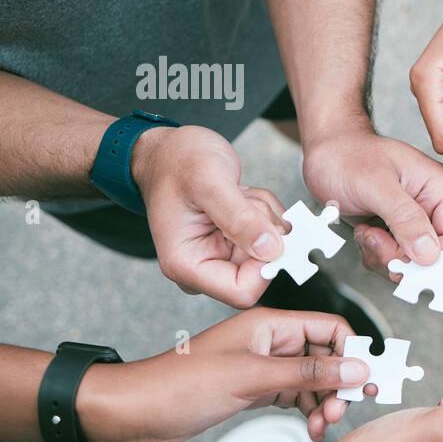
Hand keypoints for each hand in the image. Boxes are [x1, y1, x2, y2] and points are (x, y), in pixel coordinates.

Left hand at [77, 308, 368, 441]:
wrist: (132, 413)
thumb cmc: (180, 386)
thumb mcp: (251, 378)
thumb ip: (308, 372)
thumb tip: (358, 368)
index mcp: (269, 325)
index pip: (330, 329)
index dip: (352, 353)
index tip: (366, 383)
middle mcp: (269, 343)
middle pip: (326, 356)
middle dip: (339, 385)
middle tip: (341, 413)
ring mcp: (262, 367)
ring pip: (312, 380)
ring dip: (325, 403)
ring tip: (323, 427)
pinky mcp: (253, 391)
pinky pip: (295, 397)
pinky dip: (307, 412)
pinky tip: (311, 429)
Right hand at [135, 125, 287, 307]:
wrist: (169, 149)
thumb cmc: (177, 162)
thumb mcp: (210, 181)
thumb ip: (239, 218)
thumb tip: (271, 250)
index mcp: (186, 265)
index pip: (242, 292)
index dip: (264, 264)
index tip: (264, 228)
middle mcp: (204, 266)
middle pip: (261, 268)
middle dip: (263, 230)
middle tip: (243, 200)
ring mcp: (222, 255)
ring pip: (271, 248)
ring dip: (265, 215)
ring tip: (238, 194)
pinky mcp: (236, 242)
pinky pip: (272, 234)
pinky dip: (266, 210)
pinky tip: (242, 195)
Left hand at [302, 127, 442, 276]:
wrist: (326, 151)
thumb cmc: (348, 156)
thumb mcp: (375, 184)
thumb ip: (405, 218)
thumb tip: (429, 254)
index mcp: (442, 190)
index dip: (433, 259)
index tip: (400, 259)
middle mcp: (435, 208)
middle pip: (435, 258)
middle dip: (402, 259)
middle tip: (374, 239)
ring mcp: (417, 223)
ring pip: (414, 264)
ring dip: (384, 258)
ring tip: (366, 232)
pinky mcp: (398, 233)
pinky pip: (396, 261)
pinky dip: (376, 256)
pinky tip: (364, 233)